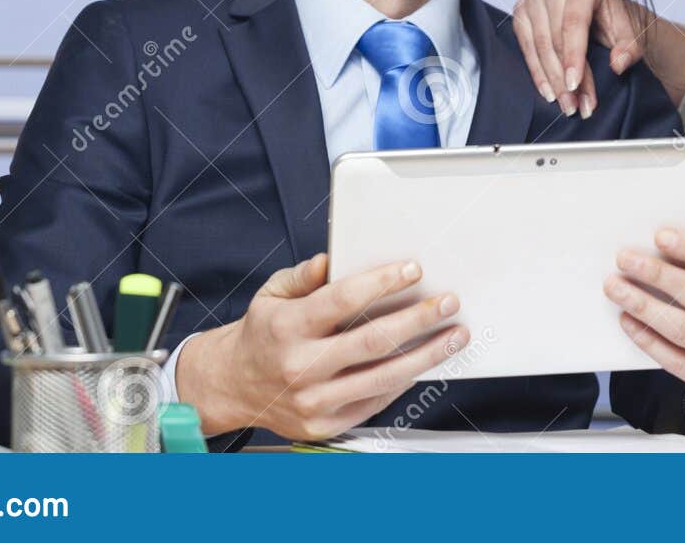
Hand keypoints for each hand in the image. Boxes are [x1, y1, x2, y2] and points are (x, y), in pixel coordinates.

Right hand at [176, 253, 467, 440]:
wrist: (231, 386)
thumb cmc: (261, 334)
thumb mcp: (271, 294)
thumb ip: (304, 275)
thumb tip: (331, 259)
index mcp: (286, 327)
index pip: (342, 300)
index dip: (382, 282)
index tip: (413, 269)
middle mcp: (300, 366)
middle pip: (372, 341)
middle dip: (418, 319)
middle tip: (447, 302)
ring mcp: (313, 400)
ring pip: (383, 377)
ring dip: (426, 354)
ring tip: (453, 335)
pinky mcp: (325, 424)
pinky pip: (375, 401)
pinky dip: (404, 380)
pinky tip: (424, 361)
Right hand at [511, 0, 647, 117]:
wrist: (597, 11)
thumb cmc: (611, 20)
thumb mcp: (629, 32)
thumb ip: (630, 47)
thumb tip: (618, 64)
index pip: (573, 23)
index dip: (573, 56)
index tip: (575, 85)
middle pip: (555, 38)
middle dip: (564, 76)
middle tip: (575, 105)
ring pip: (538, 45)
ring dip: (551, 79)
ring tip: (566, 104)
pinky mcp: (521, 11)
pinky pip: (526, 47)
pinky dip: (537, 72)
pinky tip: (548, 92)